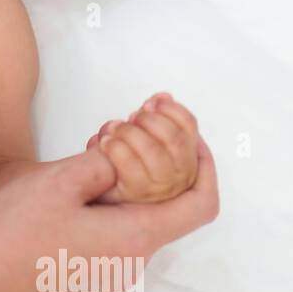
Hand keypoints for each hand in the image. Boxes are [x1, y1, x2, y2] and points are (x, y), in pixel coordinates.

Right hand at [0, 137, 219, 291]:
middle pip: (162, 210)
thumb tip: (119, 162)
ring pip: (129, 223)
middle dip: (152, 165)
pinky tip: (67, 189)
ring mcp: (104, 279)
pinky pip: (106, 240)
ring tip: (90, 152)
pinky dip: (101, 208)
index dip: (205, 165)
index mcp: (136, 238)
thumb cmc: (13, 236)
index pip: (200, 204)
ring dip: (121, 186)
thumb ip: (101, 164)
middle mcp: (129, 266)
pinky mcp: (79, 283)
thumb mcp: (58, 181)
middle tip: (125, 130)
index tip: (190, 137)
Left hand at [84, 92, 199, 203]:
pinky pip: (131, 168)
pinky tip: (106, 142)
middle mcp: (180, 176)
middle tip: (132, 117)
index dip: (170, 108)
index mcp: (187, 157)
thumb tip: (163, 97)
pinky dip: (116, 149)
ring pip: (153, 152)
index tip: (151, 102)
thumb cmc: (125, 165)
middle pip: (174, 138)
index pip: (190, 126)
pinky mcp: (135, 195)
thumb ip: (156, 117)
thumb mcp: (145, 138)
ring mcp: (159, 188)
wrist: (102, 193)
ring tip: (115, 128)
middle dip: (150, 120)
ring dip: (131, 133)